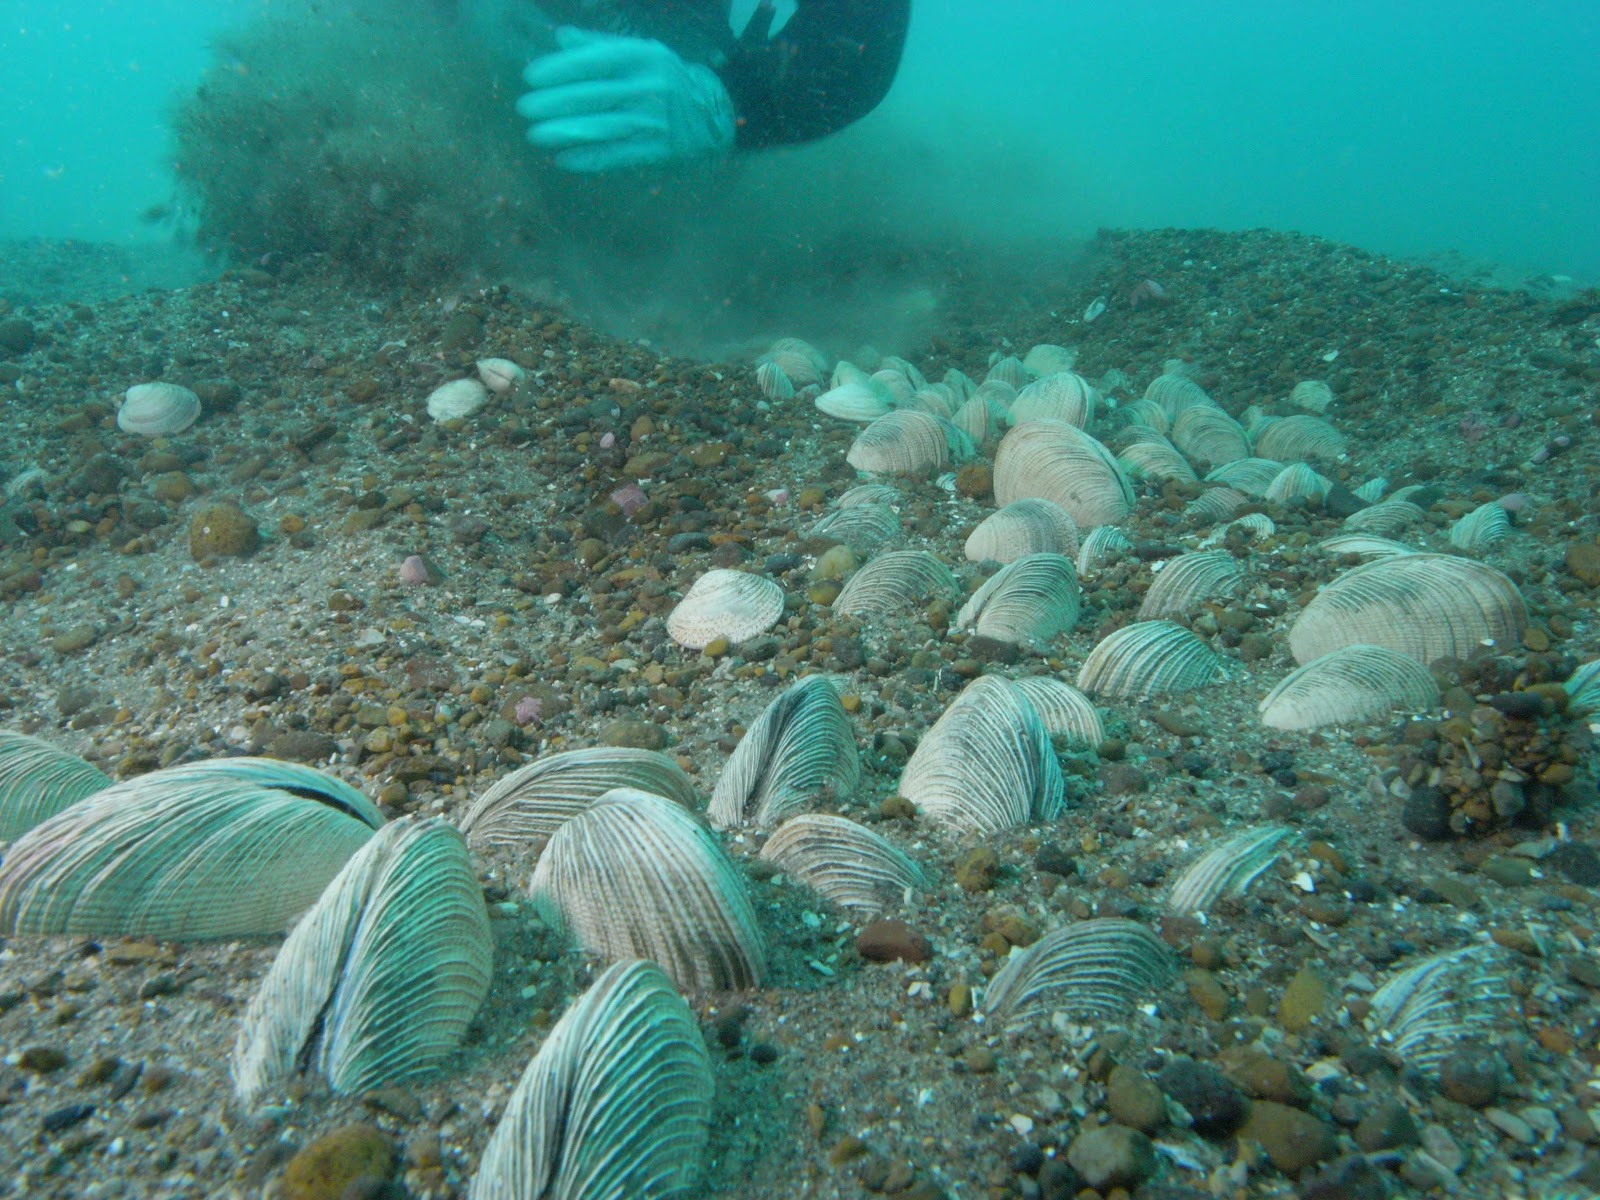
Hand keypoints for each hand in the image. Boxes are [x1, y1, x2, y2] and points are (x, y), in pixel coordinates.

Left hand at [517, 26, 735, 172]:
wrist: (712, 115)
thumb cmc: (664, 79)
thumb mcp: (640, 53)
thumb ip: (599, 46)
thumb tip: (561, 38)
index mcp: (643, 57)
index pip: (595, 61)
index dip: (560, 69)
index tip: (531, 77)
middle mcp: (650, 87)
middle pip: (595, 96)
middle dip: (555, 103)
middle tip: (525, 109)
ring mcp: (655, 121)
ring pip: (602, 127)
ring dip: (564, 133)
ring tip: (534, 135)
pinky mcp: (658, 151)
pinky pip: (617, 156)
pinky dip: (588, 159)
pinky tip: (562, 159)